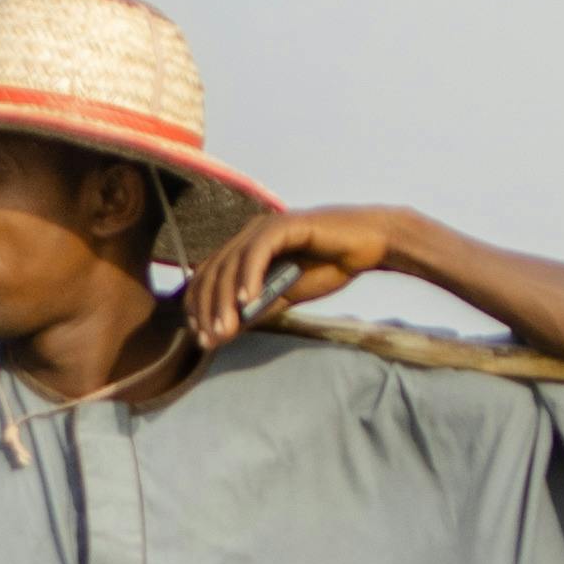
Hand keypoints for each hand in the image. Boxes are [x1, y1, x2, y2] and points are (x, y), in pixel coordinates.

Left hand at [187, 203, 404, 351]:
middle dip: (208, 308)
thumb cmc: (327, 268)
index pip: (209, 276)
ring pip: (232, 263)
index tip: (200, 335)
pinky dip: (250, 277)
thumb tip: (222, 334)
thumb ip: (255, 311)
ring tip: (225, 329)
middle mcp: (248, 235)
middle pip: (214, 271)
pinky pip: (258, 251)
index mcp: (244, 249)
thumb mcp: (283, 298)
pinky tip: (247, 301)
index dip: (199, 305)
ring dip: (225, 299)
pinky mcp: (283, 224)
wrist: (365, 247)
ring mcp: (264, 227)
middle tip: (209, 339)